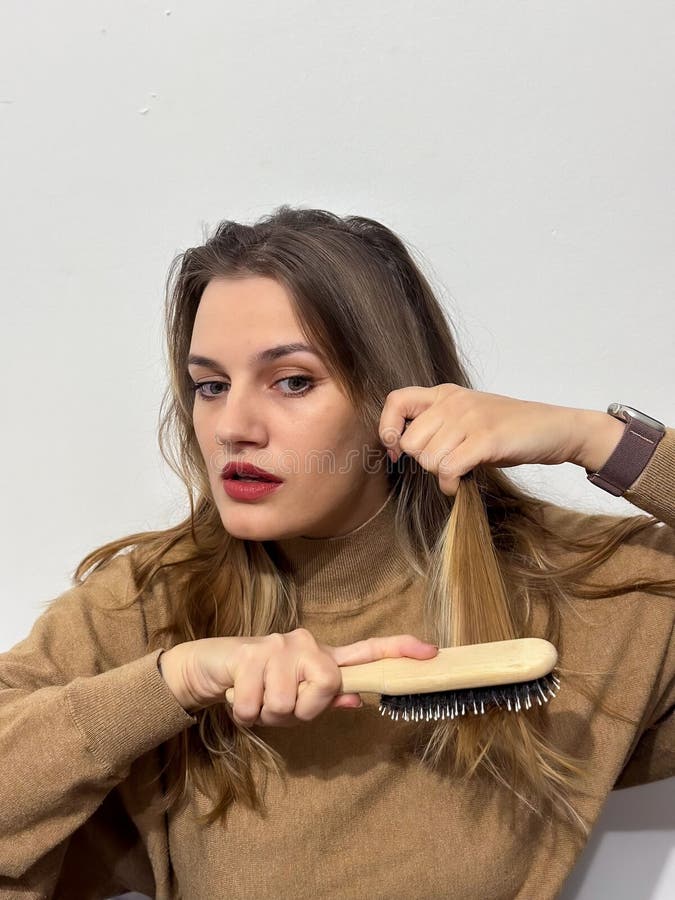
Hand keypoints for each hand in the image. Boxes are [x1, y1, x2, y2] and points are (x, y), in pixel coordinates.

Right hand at [159, 629, 437, 724]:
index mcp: (321, 656)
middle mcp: (306, 643)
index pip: (367, 651)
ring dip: (268, 714)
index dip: (399, 652)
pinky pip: (257, 704)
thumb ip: (325, 699)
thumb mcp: (294, 698)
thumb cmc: (259, 684)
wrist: (210, 666)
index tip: (430, 652)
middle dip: (301, 710)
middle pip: (327, 688)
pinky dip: (245, 712)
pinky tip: (239, 696)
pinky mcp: (251, 653)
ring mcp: (279, 645)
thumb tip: (358, 702)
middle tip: (280, 706)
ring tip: (257, 699)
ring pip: (288, 701)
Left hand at [378, 384, 622, 495]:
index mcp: (446, 393)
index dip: (388, 429)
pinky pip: (449, 469)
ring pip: (428, 458)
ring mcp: (471, 418)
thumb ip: (436, 425)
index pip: (396, 401)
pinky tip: (458, 484)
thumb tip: (400, 449)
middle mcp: (454, 401)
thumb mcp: (467, 418)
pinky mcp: (487, 439)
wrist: (555, 428)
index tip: (397, 451)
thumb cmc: (508, 429)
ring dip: (440, 475)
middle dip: (423, 462)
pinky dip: (449, 484)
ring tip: (457, 472)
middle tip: (445, 464)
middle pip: (410, 442)